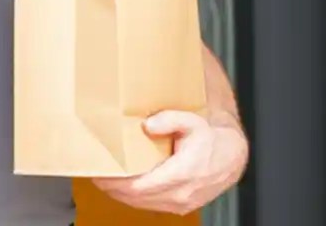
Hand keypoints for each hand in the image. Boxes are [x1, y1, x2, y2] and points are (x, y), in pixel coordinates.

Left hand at [90, 110, 248, 215]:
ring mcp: (180, 203)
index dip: (115, 182)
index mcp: (181, 175)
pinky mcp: (179, 206)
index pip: (138, 187)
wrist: (230, 157)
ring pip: (140, 204)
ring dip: (120, 193)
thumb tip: (148, 125)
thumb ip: (170, 119)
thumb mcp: (193, 121)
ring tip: (104, 178)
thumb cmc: (211, 140)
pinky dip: (133, 197)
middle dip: (112, 187)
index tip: (100, 172)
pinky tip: (123, 185)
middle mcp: (180, 194)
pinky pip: (149, 204)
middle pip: (135, 198)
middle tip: (95, 173)